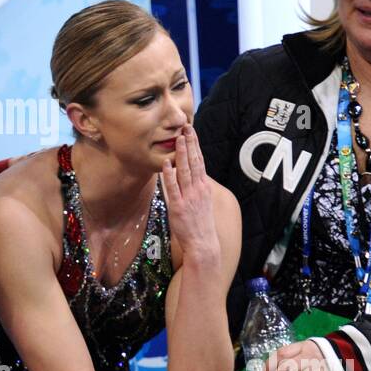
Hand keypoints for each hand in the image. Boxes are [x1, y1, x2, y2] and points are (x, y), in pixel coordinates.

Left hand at [160, 123, 218, 258]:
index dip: (195, 145)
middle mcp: (198, 189)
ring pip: (185, 171)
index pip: (200, 161)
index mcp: (204, 187)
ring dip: (181, 154)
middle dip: (190, 143)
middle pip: (194, 162)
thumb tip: (190, 174)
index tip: (192, 132)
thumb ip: (196, 187)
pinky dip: (169, 176)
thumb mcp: (203, 201)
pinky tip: (166, 164)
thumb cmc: (201, 223)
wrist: (203, 243)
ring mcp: (188, 197)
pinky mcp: (178, 207)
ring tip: (178, 139)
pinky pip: (173, 188)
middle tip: (186, 127)